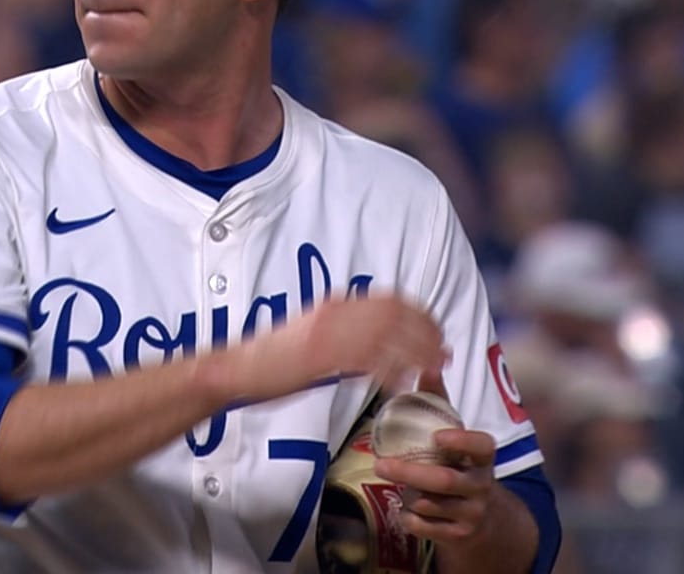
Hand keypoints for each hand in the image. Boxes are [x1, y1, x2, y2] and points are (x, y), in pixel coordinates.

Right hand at [219, 295, 445, 404]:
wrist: (238, 369)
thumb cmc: (273, 360)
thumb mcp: (310, 334)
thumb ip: (339, 332)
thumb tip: (369, 340)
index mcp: (333, 305)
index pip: (386, 300)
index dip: (418, 314)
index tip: (436, 329)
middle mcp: (334, 313)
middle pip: (395, 314)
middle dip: (426, 332)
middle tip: (445, 351)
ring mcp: (328, 333)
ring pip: (387, 336)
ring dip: (417, 351)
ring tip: (435, 367)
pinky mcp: (321, 357)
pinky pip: (368, 362)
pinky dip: (391, 372)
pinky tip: (404, 383)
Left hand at [374, 368, 498, 545]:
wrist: (481, 516)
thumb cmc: (458, 463)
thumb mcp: (454, 434)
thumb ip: (438, 400)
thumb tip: (426, 363)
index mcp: (483, 457)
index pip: (482, 446)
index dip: (463, 441)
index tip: (439, 436)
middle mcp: (481, 485)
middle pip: (446, 481)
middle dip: (411, 473)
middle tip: (380, 464)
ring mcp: (471, 512)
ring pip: (433, 505)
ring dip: (408, 494)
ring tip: (391, 481)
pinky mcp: (459, 535)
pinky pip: (426, 528)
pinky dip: (410, 518)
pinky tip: (402, 509)